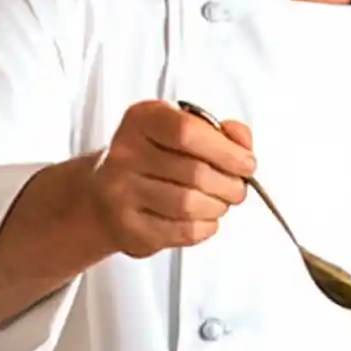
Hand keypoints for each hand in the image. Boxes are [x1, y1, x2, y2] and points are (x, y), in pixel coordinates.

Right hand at [86, 100, 254, 257]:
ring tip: (220, 202)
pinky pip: (181, 230)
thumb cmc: (154, 160)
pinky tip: (203, 218)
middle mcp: (125, 153)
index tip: (246, 163)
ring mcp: (120, 192)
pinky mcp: (127, 227)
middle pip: (195, 172)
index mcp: (142, 119)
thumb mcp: (183, 130)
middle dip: (230, 184)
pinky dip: (205, 226)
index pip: (187, 131)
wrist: (104, 197)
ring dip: (218, 206)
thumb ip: (220, 132)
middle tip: (238, 188)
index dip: (226, 150)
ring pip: (189, 204)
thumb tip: (243, 144)